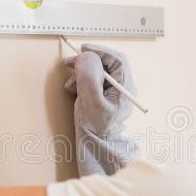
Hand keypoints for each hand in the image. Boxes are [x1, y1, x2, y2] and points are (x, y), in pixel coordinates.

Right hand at [63, 43, 138, 175]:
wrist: (96, 146)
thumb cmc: (96, 127)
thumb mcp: (92, 101)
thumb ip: (89, 77)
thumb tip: (86, 56)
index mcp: (125, 87)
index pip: (117, 60)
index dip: (100, 51)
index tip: (83, 50)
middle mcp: (122, 87)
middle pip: (107, 64)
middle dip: (87, 61)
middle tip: (69, 62)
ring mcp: (113, 92)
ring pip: (98, 72)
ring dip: (82, 72)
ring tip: (70, 82)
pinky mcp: (104, 96)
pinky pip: (94, 81)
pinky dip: (82, 81)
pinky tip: (73, 88)